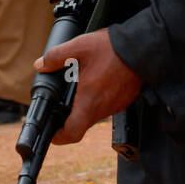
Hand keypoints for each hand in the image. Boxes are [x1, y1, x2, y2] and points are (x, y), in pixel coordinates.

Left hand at [35, 29, 142, 144]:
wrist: (143, 46)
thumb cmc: (113, 48)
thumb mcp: (79, 47)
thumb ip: (56, 56)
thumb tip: (40, 64)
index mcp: (89, 100)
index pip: (72, 133)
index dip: (59, 137)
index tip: (52, 132)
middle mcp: (103, 108)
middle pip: (82, 123)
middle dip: (70, 116)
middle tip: (61, 103)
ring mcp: (116, 106)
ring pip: (95, 114)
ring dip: (85, 105)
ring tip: (80, 86)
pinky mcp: (125, 100)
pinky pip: (107, 106)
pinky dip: (99, 99)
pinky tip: (97, 81)